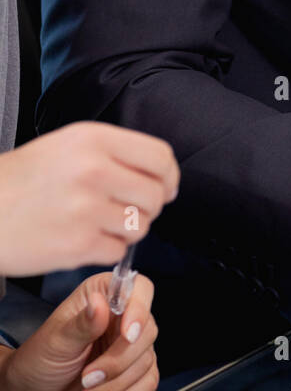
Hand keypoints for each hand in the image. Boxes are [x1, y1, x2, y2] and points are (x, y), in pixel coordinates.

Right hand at [0, 121, 178, 276]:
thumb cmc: (22, 179)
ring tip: (98, 222)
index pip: (160, 157)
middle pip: (156, 195)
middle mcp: (94, 170)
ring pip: (141, 226)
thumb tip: (161, 174)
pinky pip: (117, 251)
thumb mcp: (67, 145)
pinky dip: (105, 249)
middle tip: (126, 209)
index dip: (168, 176)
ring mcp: (87, 209)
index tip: (165, 186)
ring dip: (126, 229)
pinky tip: (82, 238)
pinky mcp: (78, 244)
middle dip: (148, 207)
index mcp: (93, 139)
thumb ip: (113, 153)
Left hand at [0, 270, 157, 390]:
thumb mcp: (56, 342)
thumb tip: (99, 302)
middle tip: (88, 377)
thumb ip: (82, 323)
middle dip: (117, 362)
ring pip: (145, 362)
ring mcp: (129, 347)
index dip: (139, 309)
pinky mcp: (134, 374)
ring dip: (114, 386)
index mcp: (102, 296)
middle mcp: (120, 319)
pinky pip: (148, 384)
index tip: (127, 334)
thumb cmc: (37, 363)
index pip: (139, 289)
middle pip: (146, 331)